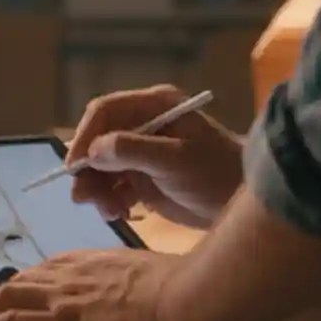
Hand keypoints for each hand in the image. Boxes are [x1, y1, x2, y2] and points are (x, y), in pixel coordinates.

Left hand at [0, 250, 198, 320]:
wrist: (188, 298)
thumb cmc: (186, 290)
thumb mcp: (156, 277)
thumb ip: (139, 283)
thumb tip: (150, 295)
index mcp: (96, 261)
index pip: (50, 268)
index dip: (29, 281)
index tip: (16, 291)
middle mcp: (73, 273)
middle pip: (22, 280)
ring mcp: (64, 297)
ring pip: (6, 297)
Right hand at [68, 85, 241, 227]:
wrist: (245, 203)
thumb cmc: (216, 173)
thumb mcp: (176, 161)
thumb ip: (134, 151)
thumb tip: (94, 150)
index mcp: (154, 106)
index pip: (105, 111)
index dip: (85, 136)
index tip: (75, 166)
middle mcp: (144, 124)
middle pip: (99, 140)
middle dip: (89, 168)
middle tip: (83, 197)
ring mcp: (143, 151)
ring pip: (103, 165)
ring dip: (98, 188)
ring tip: (109, 211)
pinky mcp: (144, 177)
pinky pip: (114, 185)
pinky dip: (110, 199)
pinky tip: (118, 213)